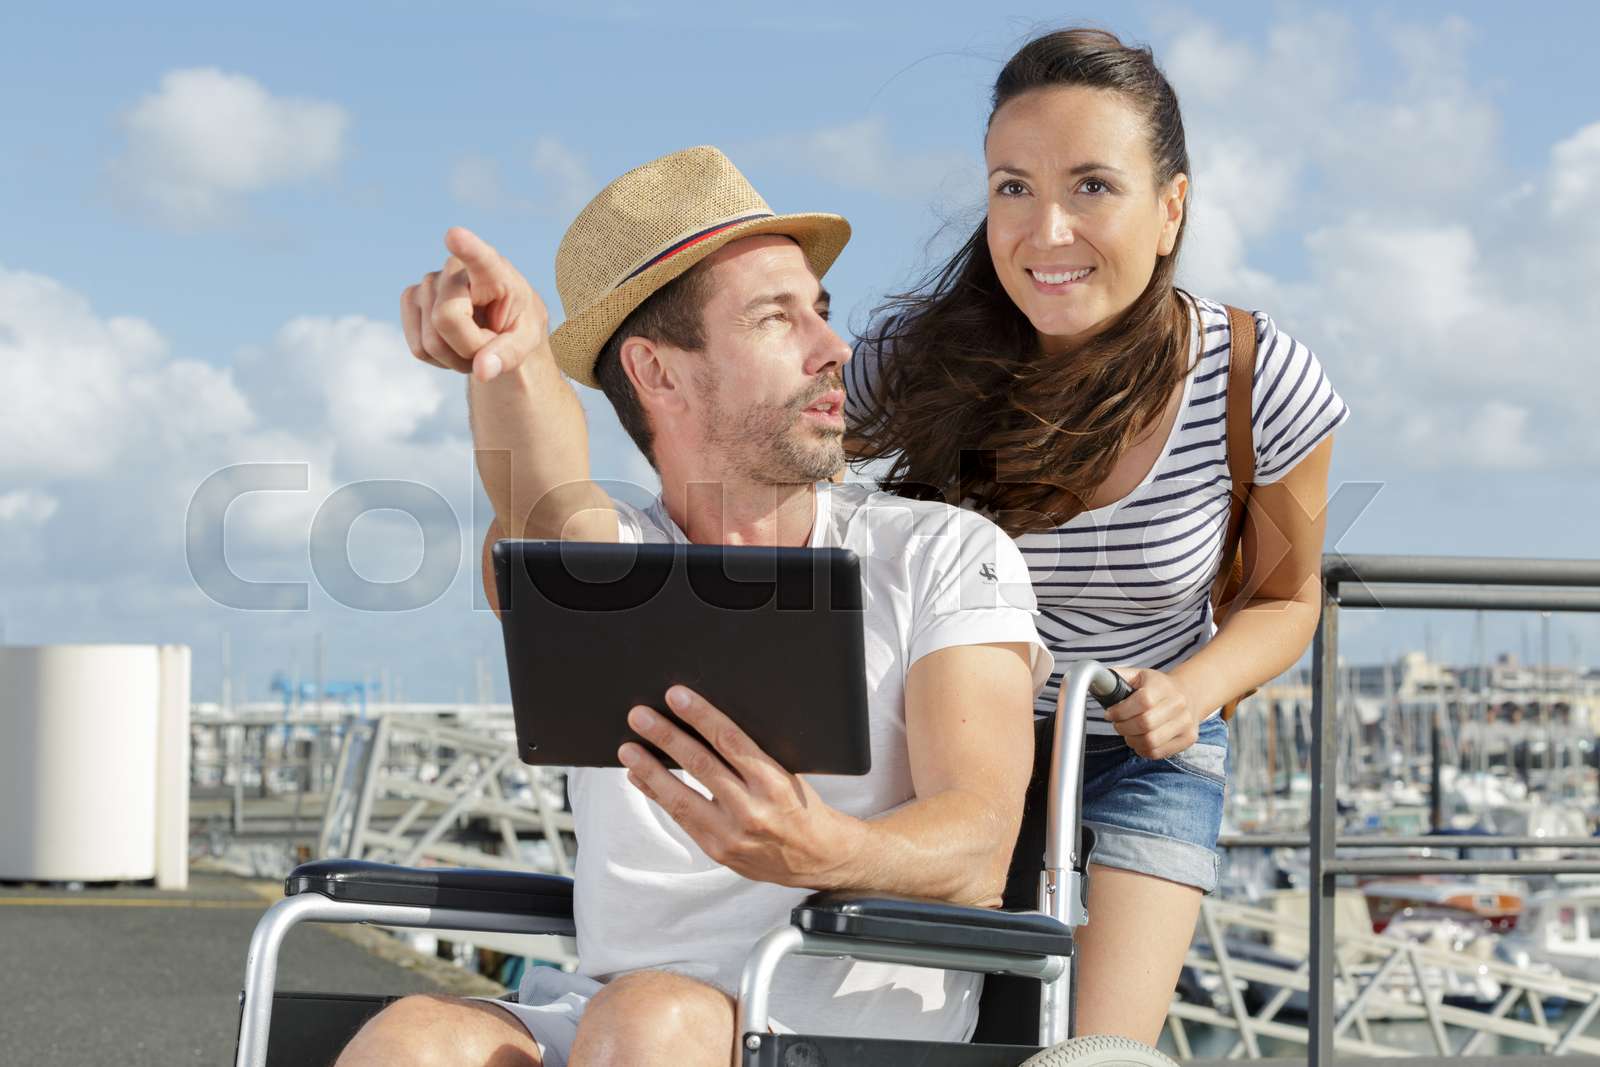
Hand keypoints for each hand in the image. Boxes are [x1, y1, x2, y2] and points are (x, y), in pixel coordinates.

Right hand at [399, 227, 550, 382]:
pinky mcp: (411, 298)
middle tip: (489, 341)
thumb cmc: (517, 326)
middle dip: (470, 347)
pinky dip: (438, 358)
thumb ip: (510, 355)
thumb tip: (483, 370)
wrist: (498, 324)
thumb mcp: (527, 341)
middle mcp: (455, 268)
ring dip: (455, 356)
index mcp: (495, 271)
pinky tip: (453, 342)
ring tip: (472, 341)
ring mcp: (428, 282)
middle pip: (447, 319)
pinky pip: (418, 349)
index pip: (480, 259)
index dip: (466, 248)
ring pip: (431, 341)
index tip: (454, 236)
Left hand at [618, 685, 859, 889]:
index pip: (730, 740)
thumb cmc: (802, 805)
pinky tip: (640, 777)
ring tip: (628, 749)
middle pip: (700, 765)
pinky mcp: (718, 850)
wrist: (819, 857)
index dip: (700, 715)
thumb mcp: (787, 773)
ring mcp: (732, 834)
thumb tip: (707, 724)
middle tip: (640, 716)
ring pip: (682, 797)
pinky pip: (681, 818)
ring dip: (650, 770)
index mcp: (774, 781)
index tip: (675, 695)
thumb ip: (751, 754)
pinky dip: (657, 795)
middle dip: (666, 737)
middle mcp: (753, 808)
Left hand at [1101, 666, 1199, 759]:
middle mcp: (1179, 704)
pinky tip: (1139, 741)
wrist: (1189, 694)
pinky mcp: (1188, 739)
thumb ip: (1118, 677)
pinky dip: (1143, 750)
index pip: (1143, 702)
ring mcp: (1186, 723)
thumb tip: (1097, 679)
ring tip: (1129, 733)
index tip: (1110, 714)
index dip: (1121, 711)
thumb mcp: (1139, 675)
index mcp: (1164, 686)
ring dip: (1132, 740)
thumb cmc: (1157, 686)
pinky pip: (1158, 753)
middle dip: (1123, 727)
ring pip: (1150, 741)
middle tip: (1118, 724)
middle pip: (1145, 724)